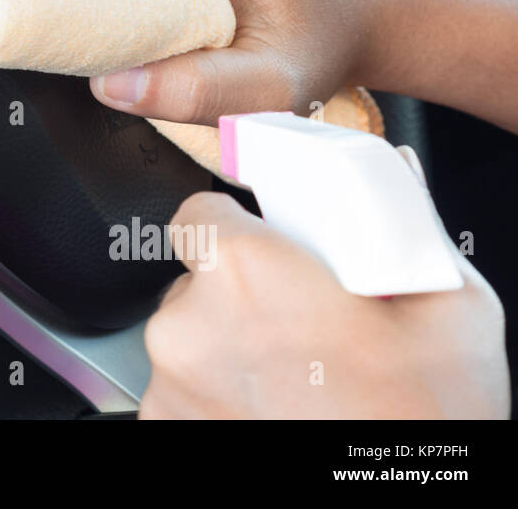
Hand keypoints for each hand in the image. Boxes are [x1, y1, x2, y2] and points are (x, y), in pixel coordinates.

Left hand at [140, 190, 508, 418]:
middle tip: (306, 331)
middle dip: (245, 300)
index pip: (200, 214)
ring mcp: (169, 387)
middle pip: (199, 285)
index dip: (237, 228)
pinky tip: (276, 413)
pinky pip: (186, 394)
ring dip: (232, 354)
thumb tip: (396, 187)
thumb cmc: (420, 426)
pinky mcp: (165, 427)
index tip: (269, 249)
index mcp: (243, 272)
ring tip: (299, 385)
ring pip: (193, 344)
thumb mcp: (449, 311)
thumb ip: (408, 232)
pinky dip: (221, 400)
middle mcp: (187, 327)